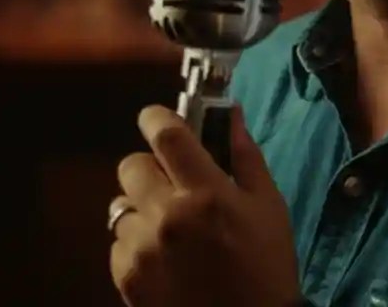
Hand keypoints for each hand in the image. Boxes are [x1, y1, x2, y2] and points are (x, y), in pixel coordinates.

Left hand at [109, 104, 302, 306]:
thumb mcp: (268, 206)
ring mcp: (141, 247)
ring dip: (143, 210)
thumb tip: (230, 112)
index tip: (157, 119)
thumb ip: (244, 156)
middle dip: (150, 169)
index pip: (166, 134)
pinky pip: (118, 242)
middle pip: (131, 165)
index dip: (156, 117)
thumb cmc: (266, 265)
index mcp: (206, 192)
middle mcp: (166, 215)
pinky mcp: (125, 276)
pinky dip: (136, 245)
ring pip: (122, 205)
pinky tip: (164, 259)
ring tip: (171, 232)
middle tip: (172, 187)